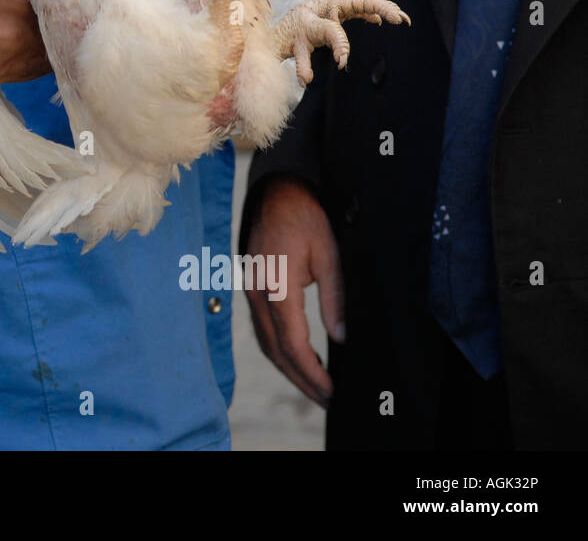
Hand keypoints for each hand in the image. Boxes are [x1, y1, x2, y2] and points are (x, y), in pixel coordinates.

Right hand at [244, 175, 344, 406]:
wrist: (275, 191)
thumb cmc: (304, 216)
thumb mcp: (328, 253)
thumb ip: (334, 297)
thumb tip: (341, 337)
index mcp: (277, 285)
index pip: (292, 342)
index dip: (311, 371)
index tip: (331, 390)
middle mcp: (257, 293)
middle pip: (275, 350)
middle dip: (300, 379)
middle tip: (327, 400)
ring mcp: (250, 291)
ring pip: (266, 342)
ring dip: (288, 368)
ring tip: (314, 387)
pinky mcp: (252, 288)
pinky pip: (263, 328)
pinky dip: (279, 350)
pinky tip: (296, 358)